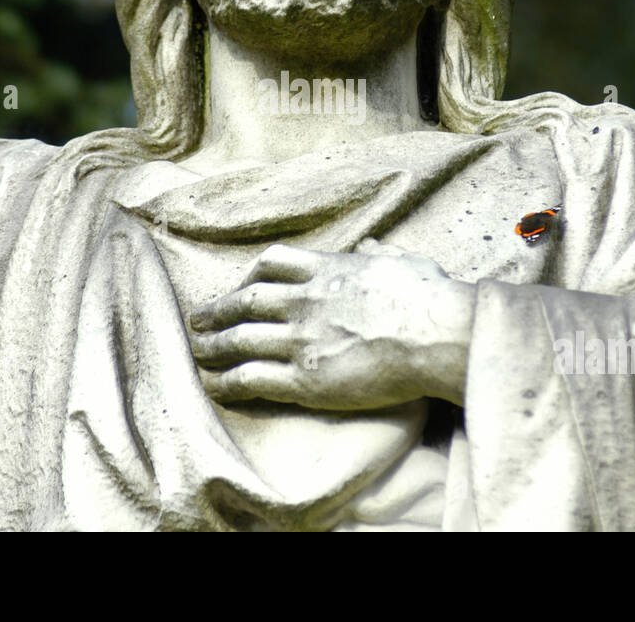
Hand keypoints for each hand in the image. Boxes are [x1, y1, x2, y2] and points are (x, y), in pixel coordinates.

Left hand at [189, 242, 474, 409]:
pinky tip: (216, 387)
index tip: (239, 286)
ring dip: (212, 345)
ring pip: (239, 339)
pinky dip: (227, 382)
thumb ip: (381, 255)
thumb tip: (373, 246)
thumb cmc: (430, 298)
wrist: (437, 335)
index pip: (273, 264)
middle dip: (216, 310)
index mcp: (328, 270)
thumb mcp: (403, 262)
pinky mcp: (305, 378)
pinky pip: (252, 378)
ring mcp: (301, 339)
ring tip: (197, 351)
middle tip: (198, 319)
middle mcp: (305, 301)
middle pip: (245, 301)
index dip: (248, 276)